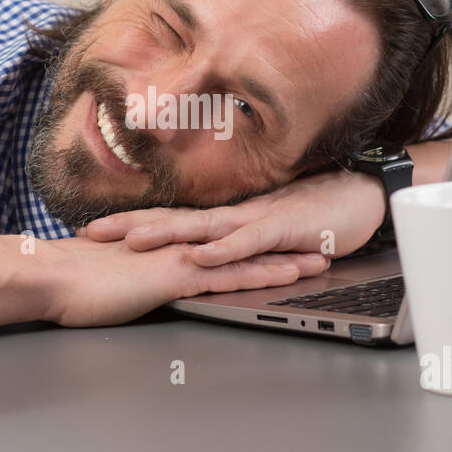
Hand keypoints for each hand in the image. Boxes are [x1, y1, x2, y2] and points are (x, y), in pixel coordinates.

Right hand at [46, 236, 329, 327]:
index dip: (245, 242)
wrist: (49, 275)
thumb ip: (121, 274)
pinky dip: (260, 275)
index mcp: (160, 245)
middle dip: (276, 245)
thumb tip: (123, 280)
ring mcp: (178, 258)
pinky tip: (286, 277)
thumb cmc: (66, 281)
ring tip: (317, 260)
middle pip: (237, 245)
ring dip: (282, 260)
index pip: (213, 243)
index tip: (273, 241)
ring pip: (242, 257)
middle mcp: (175, 246)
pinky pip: (228, 275)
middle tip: (311, 242)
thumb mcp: (102, 276)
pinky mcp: (176, 276)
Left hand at [79, 168, 386, 266]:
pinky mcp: (282, 229)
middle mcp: (234, 215)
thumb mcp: (265, 231)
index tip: (92, 230)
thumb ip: (235, 240)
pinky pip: (247, 241)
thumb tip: (201, 254)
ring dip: (167, 233)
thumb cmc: (315, 214)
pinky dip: (223, 249)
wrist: (362, 196)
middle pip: (174, 218)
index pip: (171, 218)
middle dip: (129, 225)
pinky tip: (201, 256)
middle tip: (88, 232)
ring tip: (132, 241)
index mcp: (227, 217)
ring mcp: (256, 220)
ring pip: (203, 227)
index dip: (132, 223)